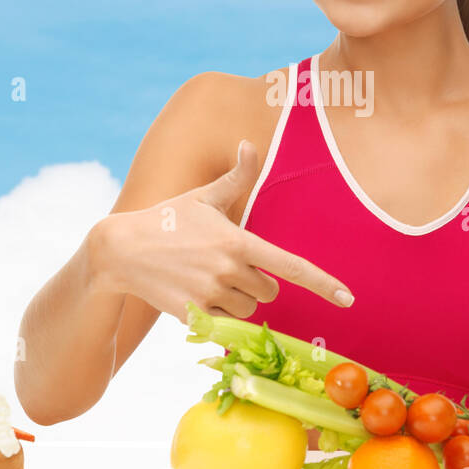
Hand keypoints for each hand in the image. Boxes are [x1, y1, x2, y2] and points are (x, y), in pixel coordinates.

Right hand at [89, 139, 355, 320]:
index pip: (291, 267)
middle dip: (257, 282)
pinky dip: (218, 314)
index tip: (348, 299)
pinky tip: (196, 292)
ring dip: (238, 300)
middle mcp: (228, 270)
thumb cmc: (167, 219)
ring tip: (208, 278)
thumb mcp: (203, 197)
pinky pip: (225, 324)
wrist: (120, 250)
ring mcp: (210, 294)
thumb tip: (250, 144)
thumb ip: (236, 177)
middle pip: (268, 291)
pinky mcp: (193, 315)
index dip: (323, 284)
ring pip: (248, 310)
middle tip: (228, 266)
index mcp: (238, 240)